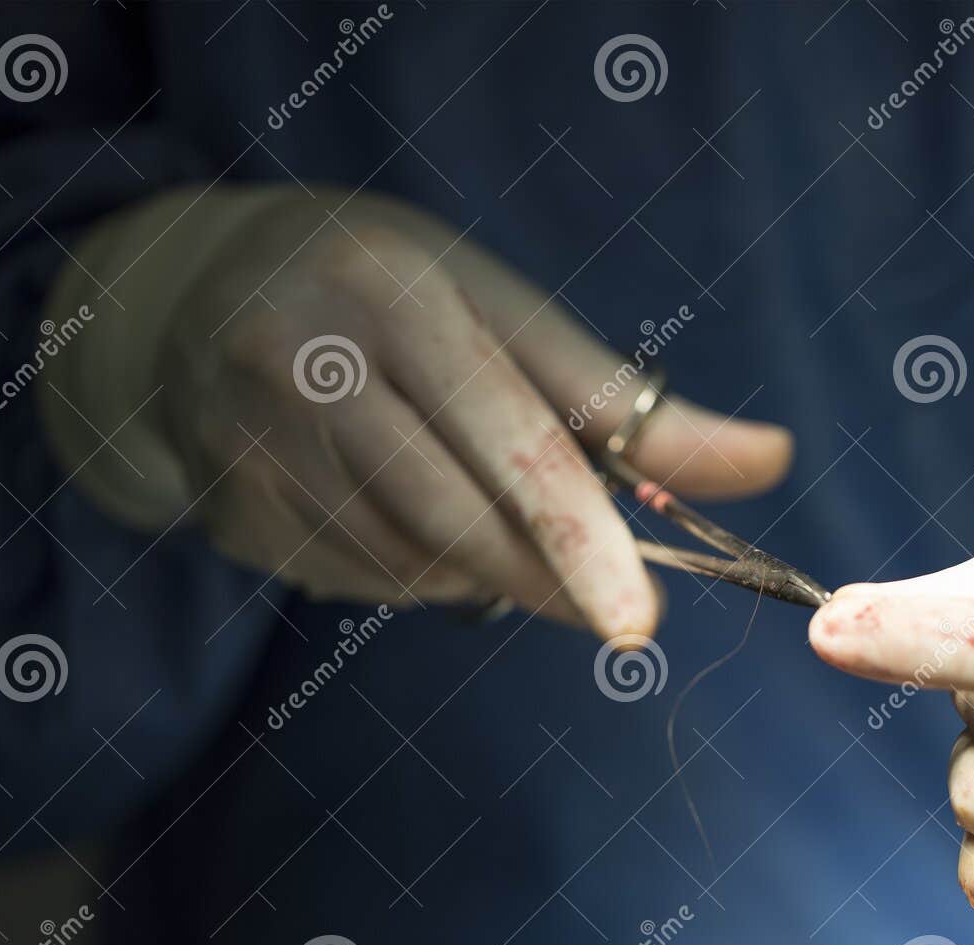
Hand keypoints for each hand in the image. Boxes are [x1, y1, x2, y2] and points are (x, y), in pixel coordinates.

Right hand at [42, 187, 791, 637]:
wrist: (201, 297)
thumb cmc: (397, 300)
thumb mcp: (509, 316)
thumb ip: (632, 405)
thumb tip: (772, 459)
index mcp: (399, 296)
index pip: (510, 439)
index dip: (581, 537)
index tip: (641, 620)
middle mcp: (306, 365)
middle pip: (459, 522)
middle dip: (553, 578)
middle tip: (619, 610)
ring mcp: (251, 444)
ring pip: (414, 565)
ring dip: (484, 570)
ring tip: (489, 514)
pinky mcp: (228, 509)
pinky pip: (360, 582)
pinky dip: (418, 575)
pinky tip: (411, 520)